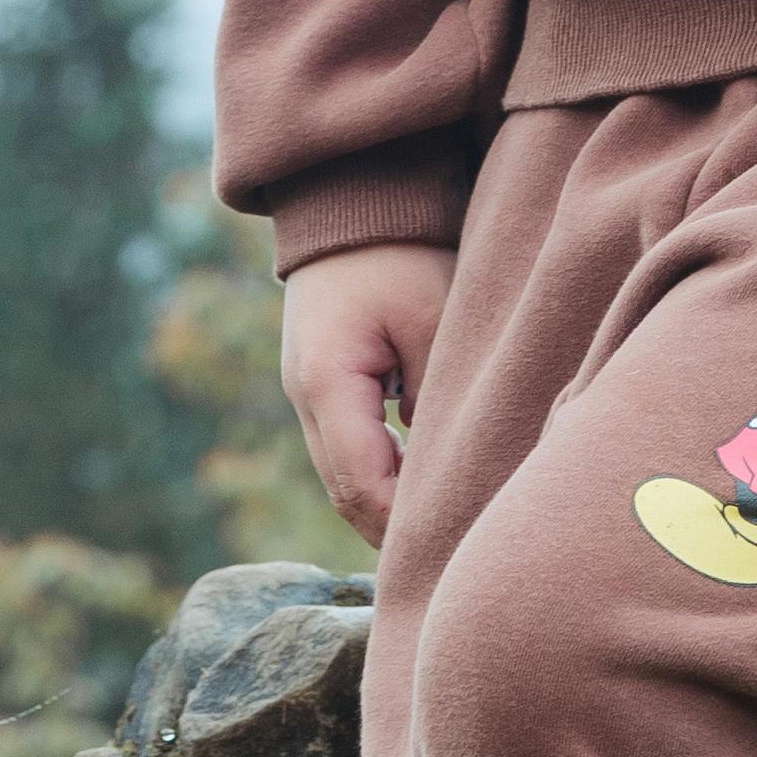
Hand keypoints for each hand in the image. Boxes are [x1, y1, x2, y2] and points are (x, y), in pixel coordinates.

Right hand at [277, 242, 451, 546]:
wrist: (351, 200)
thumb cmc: (400, 252)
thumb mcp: (435, 319)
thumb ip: (440, 398)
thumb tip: (446, 471)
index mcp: (326, 382)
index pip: (363, 486)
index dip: (405, 526)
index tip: (452, 544)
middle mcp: (304, 396)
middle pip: (345, 493)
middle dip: (393, 530)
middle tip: (451, 557)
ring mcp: (305, 392)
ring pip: (343, 477)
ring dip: (387, 505)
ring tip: (440, 531)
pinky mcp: (320, 384)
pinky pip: (346, 450)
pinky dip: (381, 475)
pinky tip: (421, 486)